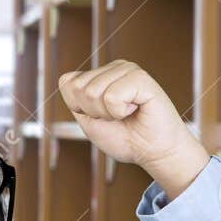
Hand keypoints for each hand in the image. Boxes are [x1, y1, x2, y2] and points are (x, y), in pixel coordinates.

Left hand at [58, 61, 207, 189]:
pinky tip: (136, 109)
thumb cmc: (126, 138)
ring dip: (108, 114)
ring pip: (93, 92)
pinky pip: (112, 96)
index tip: (101, 117)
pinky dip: (120, 112)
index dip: (79, 107)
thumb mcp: (89, 121)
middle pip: (79, 88)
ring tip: (127, 114)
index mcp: (101, 74)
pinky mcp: (141, 78)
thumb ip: (74, 99)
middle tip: (116, 118)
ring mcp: (128, 70)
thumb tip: (67, 79)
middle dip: (93, 112)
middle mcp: (114, 67)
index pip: (67, 82)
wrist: (153, 153)